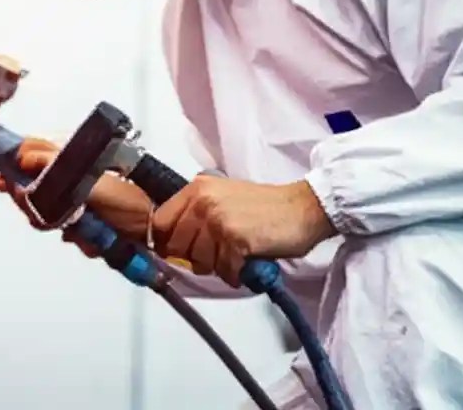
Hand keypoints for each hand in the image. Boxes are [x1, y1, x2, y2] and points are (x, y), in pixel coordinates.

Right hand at [0, 138, 152, 254]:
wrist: (158, 228)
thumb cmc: (125, 198)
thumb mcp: (86, 178)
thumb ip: (51, 167)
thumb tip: (21, 157)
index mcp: (69, 158)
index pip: (28, 158)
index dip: (13, 170)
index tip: (5, 184)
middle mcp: (70, 177)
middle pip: (32, 191)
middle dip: (36, 206)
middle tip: (43, 214)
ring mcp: (78, 202)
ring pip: (48, 215)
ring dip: (62, 226)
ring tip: (80, 230)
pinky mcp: (87, 224)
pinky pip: (69, 232)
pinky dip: (80, 238)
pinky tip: (92, 239)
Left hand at [152, 176, 335, 286]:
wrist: (304, 207)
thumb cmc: (265, 207)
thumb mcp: (221, 197)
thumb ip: (194, 214)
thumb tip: (169, 242)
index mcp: (196, 189)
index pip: (158, 223)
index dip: (165, 242)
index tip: (178, 250)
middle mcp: (203, 202)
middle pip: (176, 247)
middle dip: (194, 258)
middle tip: (218, 253)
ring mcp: (218, 220)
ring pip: (199, 262)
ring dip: (218, 266)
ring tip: (236, 254)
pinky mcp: (236, 240)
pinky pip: (224, 270)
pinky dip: (236, 273)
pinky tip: (247, 260)